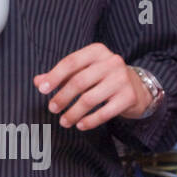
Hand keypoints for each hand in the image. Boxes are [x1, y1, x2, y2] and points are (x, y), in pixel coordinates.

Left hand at [34, 43, 151, 129]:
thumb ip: (61, 75)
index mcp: (97, 51)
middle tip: (52, 109)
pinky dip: (89, 121)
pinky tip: (80, 125)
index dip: (55, 76)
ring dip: (73, 113)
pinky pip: (104, 113)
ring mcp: (121, 79)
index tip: (42, 90)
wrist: (138, 88)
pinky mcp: (128, 97)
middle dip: (62, 97)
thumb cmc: (103, 78)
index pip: (71, 62)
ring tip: (64, 122)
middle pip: (79, 82)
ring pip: (90, 99)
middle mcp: (111, 62)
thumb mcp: (84, 71)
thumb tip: (38, 81)